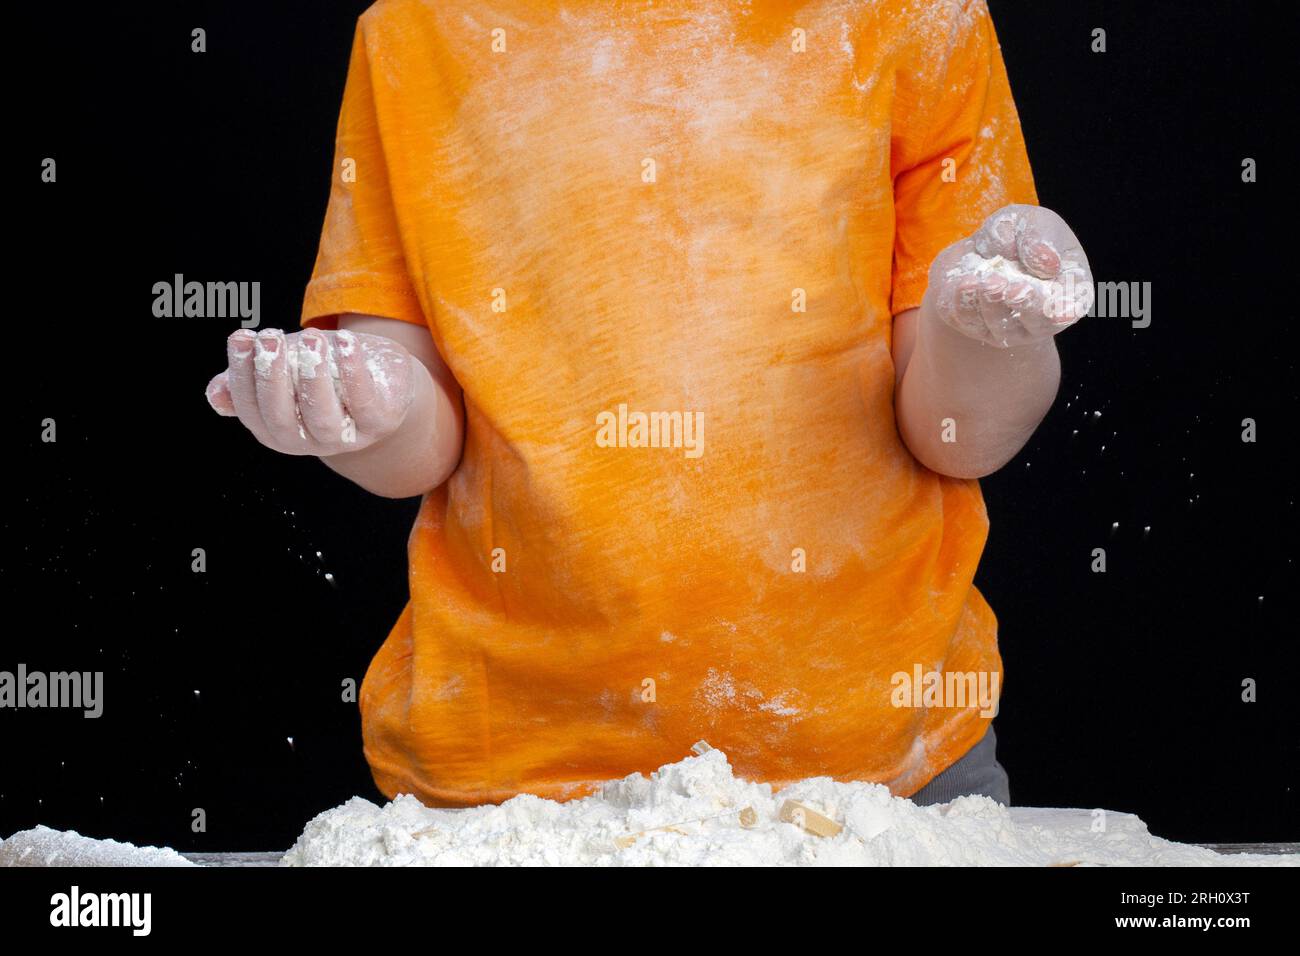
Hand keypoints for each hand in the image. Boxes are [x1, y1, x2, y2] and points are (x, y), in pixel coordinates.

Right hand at [205, 328, 415, 456]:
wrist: (382, 381)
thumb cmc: (323, 373)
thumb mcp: (284, 371)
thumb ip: (247, 381)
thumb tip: (216, 395)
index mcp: (275, 431)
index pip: (250, 408)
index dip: (242, 374)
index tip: (242, 336)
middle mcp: (307, 441)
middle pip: (281, 417)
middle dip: (272, 377)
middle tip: (269, 338)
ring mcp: (344, 438)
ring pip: (322, 414)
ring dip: (314, 375)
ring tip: (310, 337)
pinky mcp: (377, 424)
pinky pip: (363, 402)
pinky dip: (353, 371)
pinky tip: (346, 341)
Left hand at [923, 204, 1093, 347]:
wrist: (980, 250)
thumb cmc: (1018, 236)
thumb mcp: (1030, 223)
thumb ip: (1039, 236)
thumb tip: (1046, 261)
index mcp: (1069, 291)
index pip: (1072, 306)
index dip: (1065, 309)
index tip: (1059, 309)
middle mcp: (1040, 317)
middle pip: (1038, 322)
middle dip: (1026, 305)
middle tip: (1013, 288)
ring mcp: (1008, 329)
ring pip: (1002, 327)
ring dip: (993, 305)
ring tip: (986, 281)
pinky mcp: (976, 328)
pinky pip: (969, 323)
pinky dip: (965, 304)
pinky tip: (965, 283)